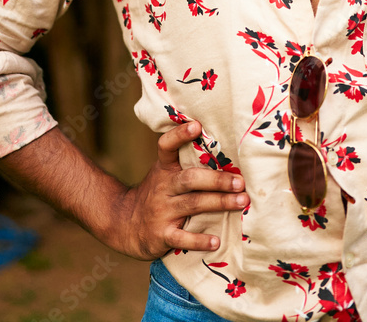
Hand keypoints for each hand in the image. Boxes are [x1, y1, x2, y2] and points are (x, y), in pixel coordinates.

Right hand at [114, 119, 248, 259]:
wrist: (124, 224)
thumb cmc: (157, 194)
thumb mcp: (164, 173)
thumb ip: (186, 161)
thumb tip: (224, 146)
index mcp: (164, 169)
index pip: (166, 147)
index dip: (179, 135)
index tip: (197, 125)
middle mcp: (163, 187)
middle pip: (190, 178)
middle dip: (217, 179)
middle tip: (240, 181)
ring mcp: (162, 211)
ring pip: (193, 204)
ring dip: (219, 203)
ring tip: (242, 201)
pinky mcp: (161, 235)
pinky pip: (182, 237)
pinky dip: (200, 240)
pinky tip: (216, 241)